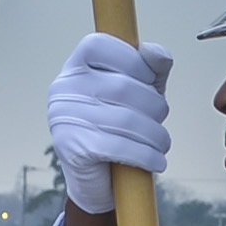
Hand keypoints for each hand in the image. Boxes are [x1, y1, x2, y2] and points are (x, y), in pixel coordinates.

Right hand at [45, 35, 174, 196]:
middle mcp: (64, 88)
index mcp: (75, 66)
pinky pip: (120, 147)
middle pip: (123, 86)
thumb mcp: (139, 91)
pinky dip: (147, 156)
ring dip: (155, 135)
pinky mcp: (73, 148)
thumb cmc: (119, 127)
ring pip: (127, 119)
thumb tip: (157, 53)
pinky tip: (156, 160)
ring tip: (161, 143)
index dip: (134, 60)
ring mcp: (64, 118)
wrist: (98, 180)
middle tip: (159, 120)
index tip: (148, 81)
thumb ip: (152, 68)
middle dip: (154, 106)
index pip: (101, 45)